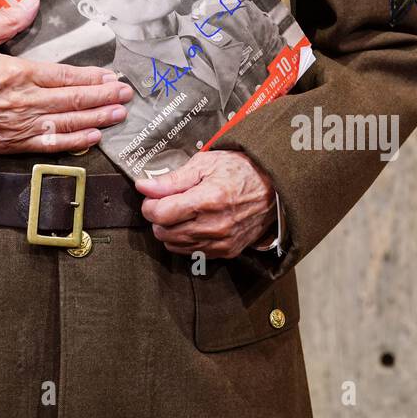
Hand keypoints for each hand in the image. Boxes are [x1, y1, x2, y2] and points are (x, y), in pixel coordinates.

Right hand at [0, 0, 132, 153]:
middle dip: (103, 97)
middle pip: (73, 100)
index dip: (92, 77)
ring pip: (67, 123)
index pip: (65, 76)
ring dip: (96, 118)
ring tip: (118, 115)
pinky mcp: (12, 143)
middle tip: (126, 95)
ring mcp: (20, 125)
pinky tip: (91, 138)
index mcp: (19, 73)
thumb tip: (31, 1)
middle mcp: (25, 101)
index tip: (112, 76)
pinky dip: (72, 142)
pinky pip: (49, 144)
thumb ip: (7, 19)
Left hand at [134, 149, 275, 257]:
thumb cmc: (239, 170)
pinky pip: (192, 253)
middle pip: (164, 232)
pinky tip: (192, 224)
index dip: (150, 205)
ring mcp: (221, 242)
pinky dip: (185, 241)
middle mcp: (215, 226)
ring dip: (170, 230)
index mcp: (208, 200)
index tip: (152, 197)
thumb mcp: (205, 164)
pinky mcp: (227, 252)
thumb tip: (144, 186)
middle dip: (158, 217)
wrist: (273, 188)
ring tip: (179, 212)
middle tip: (165, 203)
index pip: (160, 214)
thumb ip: (172, 180)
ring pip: (175, 246)